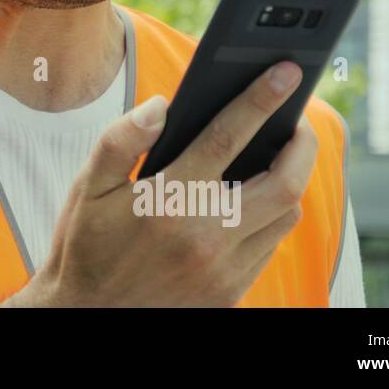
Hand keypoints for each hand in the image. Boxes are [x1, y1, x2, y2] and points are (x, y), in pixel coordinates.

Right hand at [0, 61, 317, 306]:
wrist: (87, 314)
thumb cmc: (86, 245)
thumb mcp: (88, 187)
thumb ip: (121, 140)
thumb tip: (161, 106)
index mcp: (169, 202)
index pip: (228, 138)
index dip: (261, 100)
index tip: (285, 73)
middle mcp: (205, 236)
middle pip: (284, 182)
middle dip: (302, 144)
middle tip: (297, 123)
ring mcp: (223, 269)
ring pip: (286, 216)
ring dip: (290, 181)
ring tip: (277, 158)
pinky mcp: (230, 291)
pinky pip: (270, 245)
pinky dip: (272, 216)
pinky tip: (254, 200)